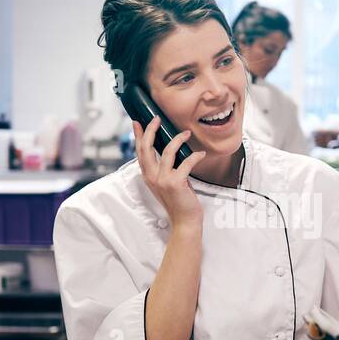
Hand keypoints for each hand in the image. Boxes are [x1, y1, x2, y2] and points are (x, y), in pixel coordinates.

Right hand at [133, 116, 206, 231]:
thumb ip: (163, 169)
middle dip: (151, 130)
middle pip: (147, 148)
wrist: (184, 221)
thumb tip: (168, 151)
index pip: (140, 152)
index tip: (137, 122)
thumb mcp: (165, 183)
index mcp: (148, 176)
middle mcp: (152, 177)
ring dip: (178, 139)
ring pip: (167, 151)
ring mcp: (163, 180)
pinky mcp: (176, 183)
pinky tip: (201, 154)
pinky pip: (186, 163)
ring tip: (186, 133)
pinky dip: (195, 156)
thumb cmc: (178, 201)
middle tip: (157, 119)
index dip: (138, 136)